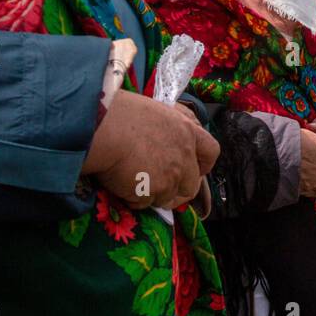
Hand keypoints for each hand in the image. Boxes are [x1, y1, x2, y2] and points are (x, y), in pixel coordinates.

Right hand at [83, 90, 219, 208]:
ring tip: (135, 185)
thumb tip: (167, 138)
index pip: (211, 152)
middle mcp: (185, 155)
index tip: (194, 170)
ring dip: (154, 196)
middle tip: (159, 188)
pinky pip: (145, 204)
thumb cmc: (122, 113)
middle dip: (178, 191)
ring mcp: (171, 176)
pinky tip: (121, 186)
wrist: (104, 127)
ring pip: (168, 198)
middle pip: (192, 186)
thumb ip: (170, 128)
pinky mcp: (154, 191)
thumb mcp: (156, 112)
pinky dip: (134, 199)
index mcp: (187, 131)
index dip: (203, 165)